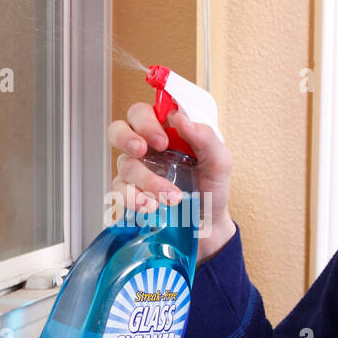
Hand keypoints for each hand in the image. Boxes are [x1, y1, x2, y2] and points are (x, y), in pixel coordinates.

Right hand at [105, 102, 234, 260]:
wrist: (208, 225)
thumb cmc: (211, 189)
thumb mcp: (219, 161)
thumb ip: (205, 137)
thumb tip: (181, 119)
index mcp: (166, 132)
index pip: (143, 112)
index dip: (146, 121)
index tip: (163, 140)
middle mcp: (146, 148)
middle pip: (118, 129)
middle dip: (127, 139)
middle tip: (142, 151)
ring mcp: (135, 170)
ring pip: (124, 164)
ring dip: (147, 180)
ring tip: (172, 197)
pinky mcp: (129, 193)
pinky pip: (119, 191)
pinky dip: (134, 198)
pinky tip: (151, 206)